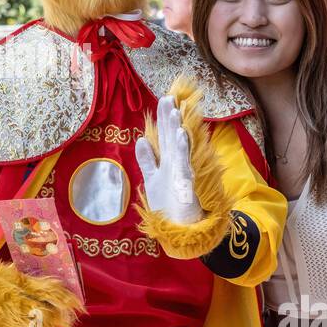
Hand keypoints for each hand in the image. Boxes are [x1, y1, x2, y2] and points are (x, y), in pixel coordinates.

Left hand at [135, 94, 202, 224]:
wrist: (180, 230)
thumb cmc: (169, 206)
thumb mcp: (152, 179)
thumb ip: (147, 160)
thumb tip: (141, 139)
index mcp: (167, 162)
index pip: (164, 136)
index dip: (163, 119)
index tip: (164, 99)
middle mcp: (175, 164)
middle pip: (171, 137)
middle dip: (169, 118)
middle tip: (168, 96)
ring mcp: (181, 173)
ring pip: (178, 147)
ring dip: (176, 130)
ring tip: (175, 112)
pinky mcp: (185, 184)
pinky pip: (183, 164)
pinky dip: (182, 149)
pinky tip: (181, 135)